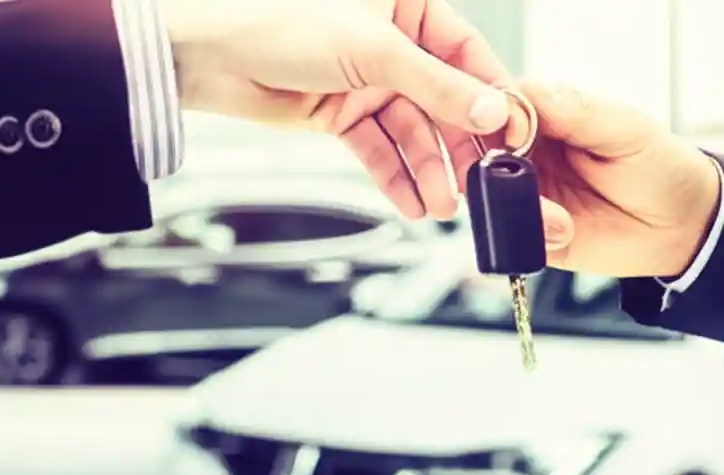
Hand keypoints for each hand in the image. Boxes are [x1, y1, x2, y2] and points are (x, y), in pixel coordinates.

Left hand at [159, 0, 511, 220]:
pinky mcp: (344, 113)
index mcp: (409, 6)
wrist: (206, 56)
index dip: (494, 96)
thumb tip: (493, 108)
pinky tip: (411, 201)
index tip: (517, 134)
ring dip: (429, 170)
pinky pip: (380, 149)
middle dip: (459, 146)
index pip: (467, 55)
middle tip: (481, 183)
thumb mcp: (373, 51)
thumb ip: (438, 84)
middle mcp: (393, 42)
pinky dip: (395, 176)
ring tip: (442, 204)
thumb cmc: (277, 22)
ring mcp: (369, 80)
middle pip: (444, 101)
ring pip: (413, 132)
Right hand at [511, 82, 721, 278]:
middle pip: (483, 150)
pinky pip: (511, 234)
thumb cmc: (661, 168)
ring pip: (490, 195)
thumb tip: (535, 92)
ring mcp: (531, 193)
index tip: (518, 133)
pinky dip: (529, 234)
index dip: (500, 117)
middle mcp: (531, 152)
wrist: (682, 225)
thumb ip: (580, 112)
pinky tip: (562, 232)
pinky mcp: (535, 232)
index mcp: (549, 116)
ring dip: (514, 206)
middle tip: (526, 181)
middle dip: (495, 167)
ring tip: (558, 216)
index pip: (503, 105)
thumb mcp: (628, 130)